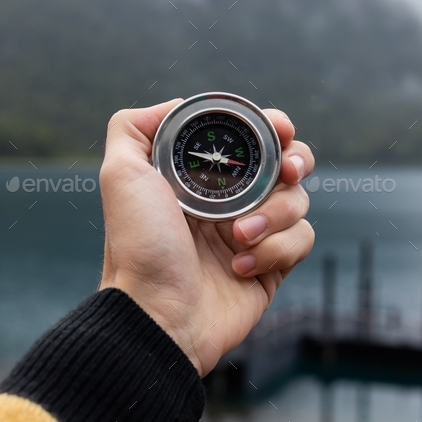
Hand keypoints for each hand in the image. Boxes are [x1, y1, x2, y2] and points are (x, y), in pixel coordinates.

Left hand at [99, 100, 314, 376]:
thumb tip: (174, 104)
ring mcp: (254, 234)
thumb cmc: (138, 248)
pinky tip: (242, 267)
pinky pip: (302, 240)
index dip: (272, 128)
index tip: (279, 128)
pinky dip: (277, 250)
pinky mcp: (273, 268)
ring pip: (299, 201)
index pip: (250, 139)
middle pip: (287, 163)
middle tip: (287, 170)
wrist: (157, 316)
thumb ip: (132, 127)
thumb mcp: (119, 176)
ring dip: (275, 214)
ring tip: (238, 238)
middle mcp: (231, 202)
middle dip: (295, 160)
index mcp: (201, 178)